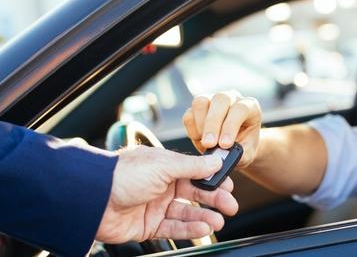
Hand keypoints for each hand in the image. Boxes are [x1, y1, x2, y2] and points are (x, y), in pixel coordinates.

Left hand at [96, 146, 237, 242]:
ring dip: (203, 216)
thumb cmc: (124, 174)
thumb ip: (192, 166)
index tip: (229, 184)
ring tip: (218, 220)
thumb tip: (215, 160)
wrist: (92, 199)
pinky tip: (203, 227)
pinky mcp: (148, 225)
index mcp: (165, 166)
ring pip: (186, 212)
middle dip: (214, 199)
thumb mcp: (163, 165)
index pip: (195, 172)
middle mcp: (162, 185)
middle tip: (230, 205)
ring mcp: (155, 205)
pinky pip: (173, 228)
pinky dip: (189, 229)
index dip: (212, 178)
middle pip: (194, 193)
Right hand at [183, 91, 261, 167]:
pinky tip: (199, 140)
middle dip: (212, 123)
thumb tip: (222, 155)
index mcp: (250, 106)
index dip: (230, 126)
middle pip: (220, 100)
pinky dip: (191, 129)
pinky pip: (189, 114)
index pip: (240, 109)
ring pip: (201, 102)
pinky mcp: (197, 108)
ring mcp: (212, 100)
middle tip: (209, 144)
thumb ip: (238, 154)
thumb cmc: (244, 147)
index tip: (225, 144)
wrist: (236, 146)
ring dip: (200, 124)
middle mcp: (231, 98)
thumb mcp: (247, 153)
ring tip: (205, 143)